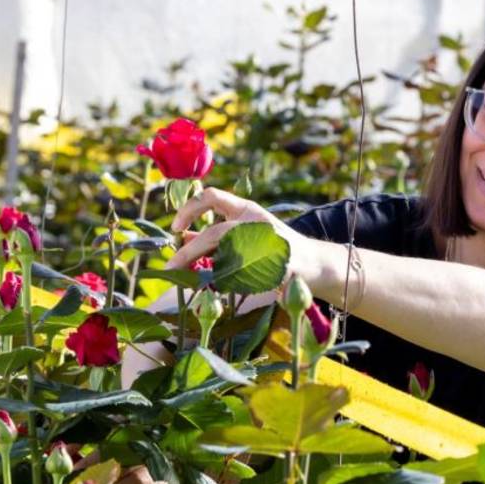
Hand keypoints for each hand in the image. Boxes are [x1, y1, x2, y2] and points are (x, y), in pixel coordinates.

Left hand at [167, 188, 320, 280]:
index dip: (189, 209)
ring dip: (208, 273)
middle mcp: (255, 222)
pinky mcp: (274, 265)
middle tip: (172, 266)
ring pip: (225, 259)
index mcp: (246, 209)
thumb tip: (182, 236)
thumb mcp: (243, 230)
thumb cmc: (271, 246)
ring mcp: (266, 243)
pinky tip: (227, 287)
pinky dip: (228, 284)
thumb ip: (215, 233)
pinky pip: (240, 278)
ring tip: (195, 282)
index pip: (211, 197)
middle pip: (214, 234)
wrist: (312, 262)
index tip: (175, 227)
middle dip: (189, 252)